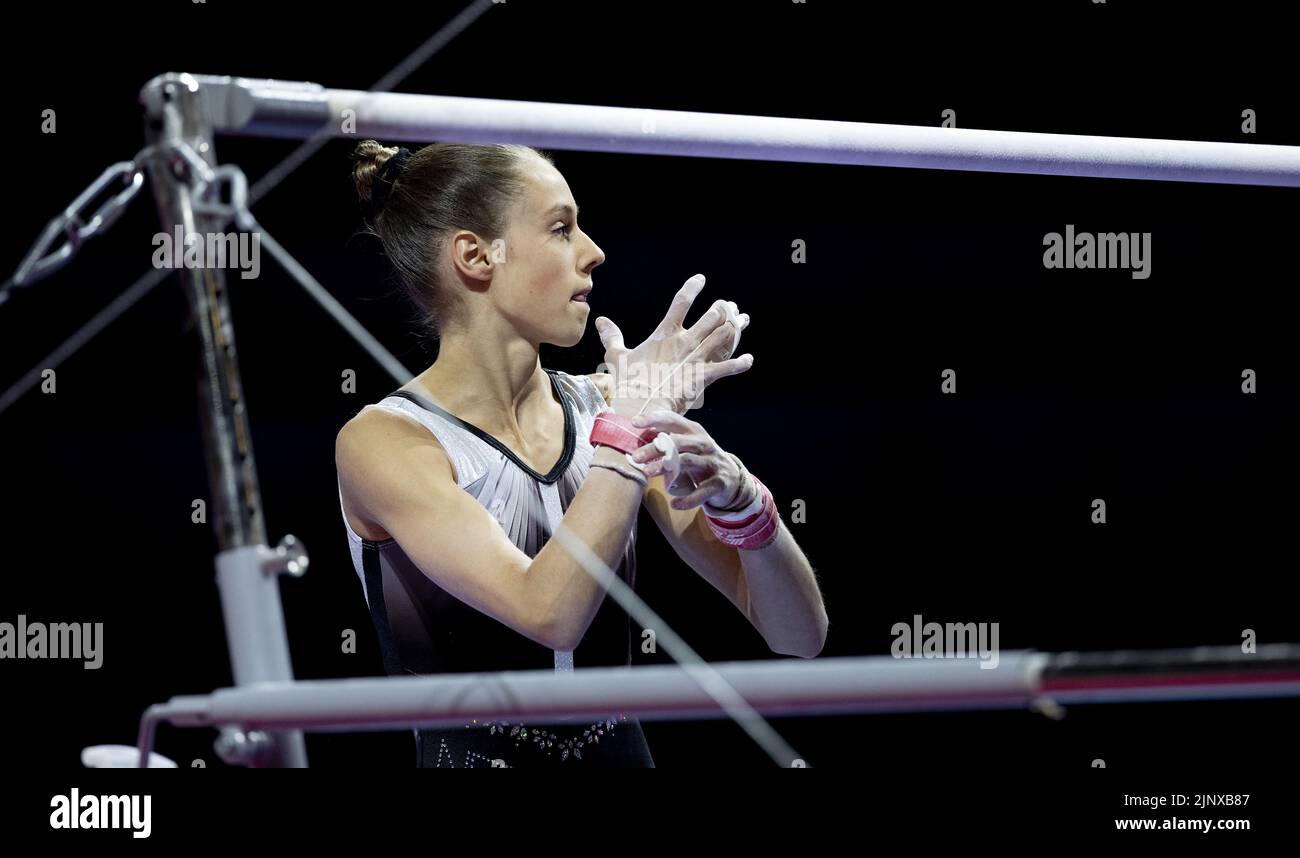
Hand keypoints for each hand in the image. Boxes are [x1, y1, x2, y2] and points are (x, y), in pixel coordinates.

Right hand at [595, 273, 751, 417]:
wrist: (639, 405)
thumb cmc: (627, 382)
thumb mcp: (617, 356)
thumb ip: (612, 337)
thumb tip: (600, 321)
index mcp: (665, 334)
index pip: (681, 302)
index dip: (693, 288)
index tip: (701, 279)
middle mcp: (684, 342)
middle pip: (711, 318)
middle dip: (723, 310)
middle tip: (731, 306)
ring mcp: (695, 358)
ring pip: (722, 336)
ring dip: (735, 328)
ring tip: (743, 320)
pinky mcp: (703, 376)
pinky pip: (726, 367)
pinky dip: (739, 363)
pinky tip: (749, 359)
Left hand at [627, 411, 757, 510]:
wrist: (731, 479)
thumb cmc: (699, 460)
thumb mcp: (687, 447)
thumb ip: (667, 443)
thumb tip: (635, 443)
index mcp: (693, 431)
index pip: (672, 419)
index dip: (653, 419)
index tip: (634, 422)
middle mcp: (704, 443)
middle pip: (676, 442)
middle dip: (655, 448)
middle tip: (636, 458)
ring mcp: (712, 462)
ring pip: (686, 461)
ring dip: (665, 468)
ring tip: (647, 473)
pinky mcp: (719, 482)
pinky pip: (701, 491)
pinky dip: (688, 499)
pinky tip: (675, 504)